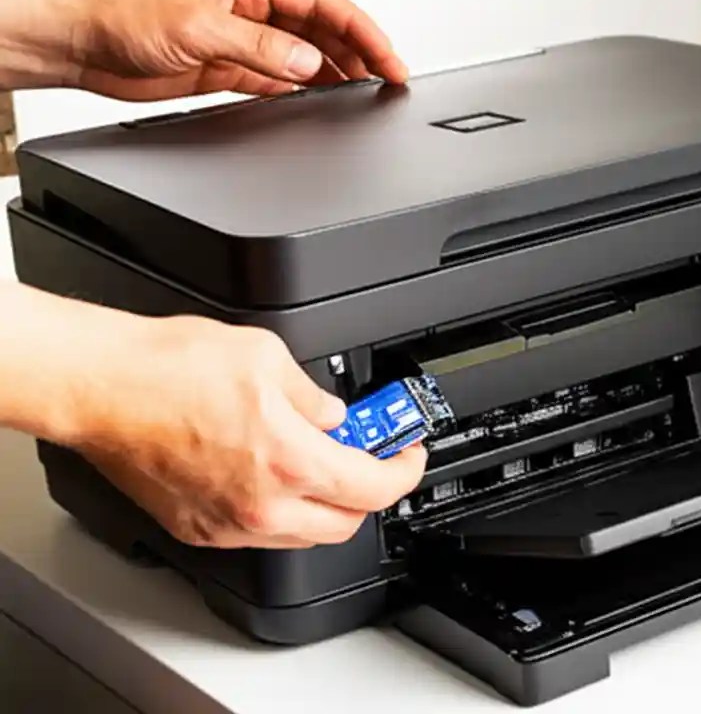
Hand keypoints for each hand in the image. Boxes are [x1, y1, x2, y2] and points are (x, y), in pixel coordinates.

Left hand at [0, 0, 408, 99]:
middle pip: (321, 28)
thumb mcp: (200, 25)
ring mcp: (239, 34)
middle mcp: (249, 3)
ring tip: (359, 96)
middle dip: (356, 55)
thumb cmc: (117, 11)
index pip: (325, 4)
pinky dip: (297, 90)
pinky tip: (316, 102)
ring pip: (302, 54)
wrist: (77, 42)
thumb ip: (261, 47)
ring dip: (331, 74)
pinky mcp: (225, 64)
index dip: (364, 33)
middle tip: (385, 83)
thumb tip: (309, 61)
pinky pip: (276, 78)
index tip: (390, 62)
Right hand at [68, 314, 426, 548]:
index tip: (406, 453)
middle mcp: (263, 507)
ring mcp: (227, 525)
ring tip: (318, 463)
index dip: (405, 469)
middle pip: (347, 523)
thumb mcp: (268, 357)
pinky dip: (278, 513)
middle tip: (368, 457)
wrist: (99, 387)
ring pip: (303, 536)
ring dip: (323, 506)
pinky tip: (271, 477)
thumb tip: (334, 414)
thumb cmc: (167, 368)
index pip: (377, 489)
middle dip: (367, 491)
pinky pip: (257, 535)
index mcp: (291, 463)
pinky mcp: (197, 530)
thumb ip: (315, 395)